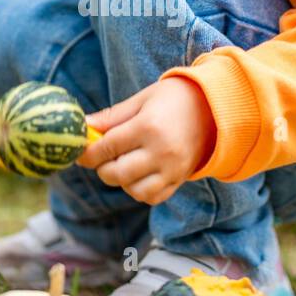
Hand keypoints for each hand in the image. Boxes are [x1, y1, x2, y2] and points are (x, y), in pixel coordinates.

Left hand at [77, 77, 216, 205]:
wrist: (215, 108)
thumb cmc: (173, 98)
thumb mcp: (141, 100)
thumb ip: (111, 117)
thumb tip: (83, 127)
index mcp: (148, 127)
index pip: (107, 148)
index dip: (88, 153)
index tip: (80, 153)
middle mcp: (161, 152)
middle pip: (117, 174)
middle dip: (102, 168)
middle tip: (102, 157)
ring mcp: (173, 169)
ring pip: (133, 190)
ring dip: (121, 181)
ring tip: (124, 164)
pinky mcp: (180, 180)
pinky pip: (152, 197)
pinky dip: (140, 190)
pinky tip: (139, 174)